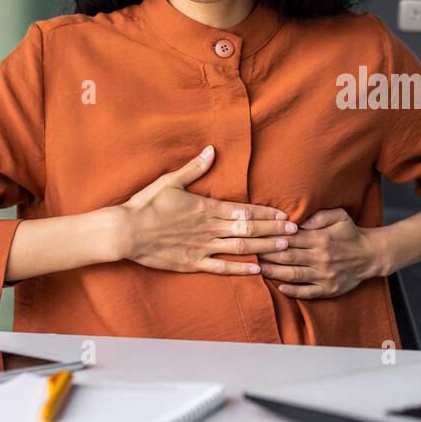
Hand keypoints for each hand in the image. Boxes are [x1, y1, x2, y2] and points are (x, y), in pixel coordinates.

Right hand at [117, 146, 296, 274]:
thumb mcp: (170, 182)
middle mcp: (209, 227)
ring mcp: (202, 247)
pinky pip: (221, 267)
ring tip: (285, 247)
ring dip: (264, 247)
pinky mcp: (193, 263)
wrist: (125, 231)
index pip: (243, 210)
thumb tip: (211, 151)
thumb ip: (194, 168)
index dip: (266, 213)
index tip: (284, 215)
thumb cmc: (146, 205)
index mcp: (206, 207)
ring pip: (240, 247)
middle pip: (248, 229)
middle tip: (295, 232)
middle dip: (273, 230)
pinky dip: (240, 269)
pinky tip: (257, 270)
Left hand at [257, 208, 385, 298]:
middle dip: (267, 255)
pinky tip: (280, 288)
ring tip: (258, 269)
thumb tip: (298, 220)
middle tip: (250, 252)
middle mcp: (321, 257)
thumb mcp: (340, 216)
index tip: (257, 236)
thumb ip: (319, 215)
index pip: (290, 238)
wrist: (370, 255)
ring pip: (293, 274)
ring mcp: (324, 275)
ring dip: (273, 272)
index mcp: (321, 238)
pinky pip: (307, 292)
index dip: (271, 237)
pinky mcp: (328, 289)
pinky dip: (292, 291)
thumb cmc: (350, 234)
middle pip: (287, 257)